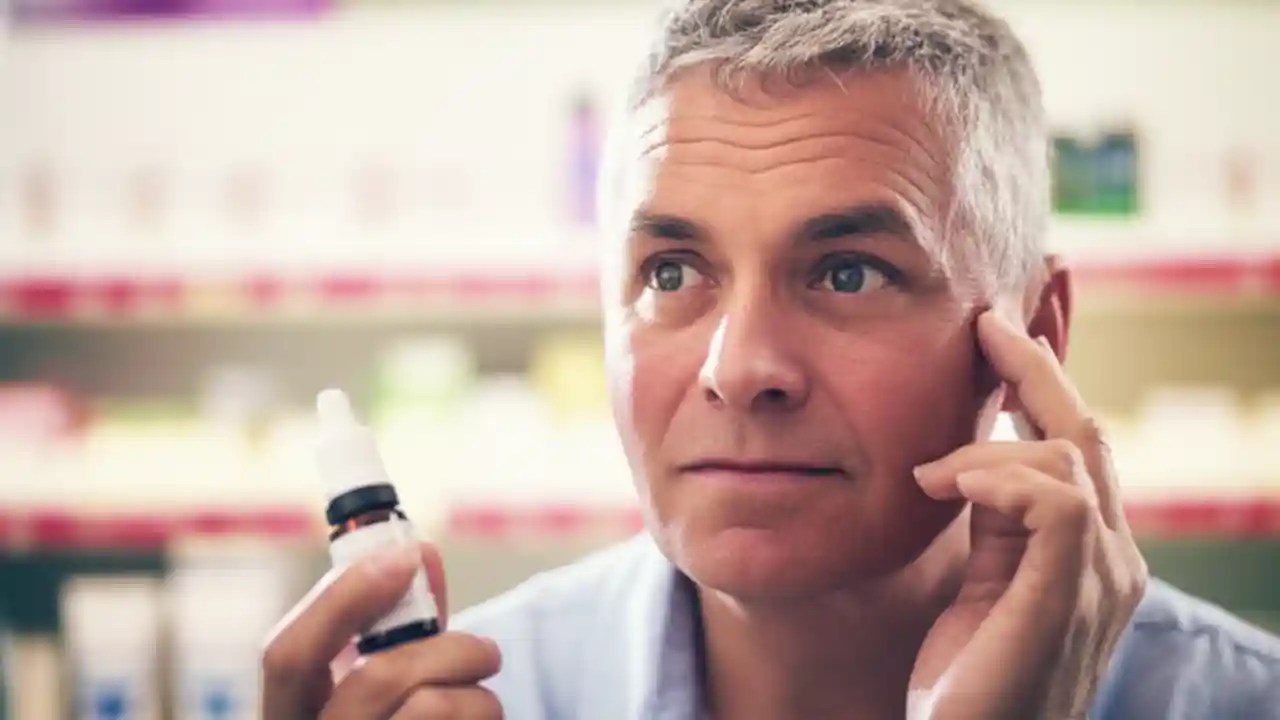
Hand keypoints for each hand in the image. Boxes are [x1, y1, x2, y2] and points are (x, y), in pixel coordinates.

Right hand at [262, 542, 503, 718]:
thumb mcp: (382, 692)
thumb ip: (396, 632)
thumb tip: (417, 555)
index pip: (288, 655)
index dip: (346, 596)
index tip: (408, 553)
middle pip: (375, 679)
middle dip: (448, 647)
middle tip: (486, 651)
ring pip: (430, 709)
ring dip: (480, 697)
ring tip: (486, 708)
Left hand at [908, 310, 1147, 719]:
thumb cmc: (967, 674)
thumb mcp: (983, 579)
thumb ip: (994, 519)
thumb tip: (972, 453)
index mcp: (1091, 551)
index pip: (1078, 445)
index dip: (1044, 381)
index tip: (996, 332)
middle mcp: (1112, 559)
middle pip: (1085, 432)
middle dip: (1035, 366)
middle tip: (984, 323)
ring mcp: (1099, 580)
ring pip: (1071, 455)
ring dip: (988, 445)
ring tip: (930, 471)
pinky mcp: (1066, 597)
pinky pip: (1056, 499)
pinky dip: (997, 474)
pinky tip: (946, 481)